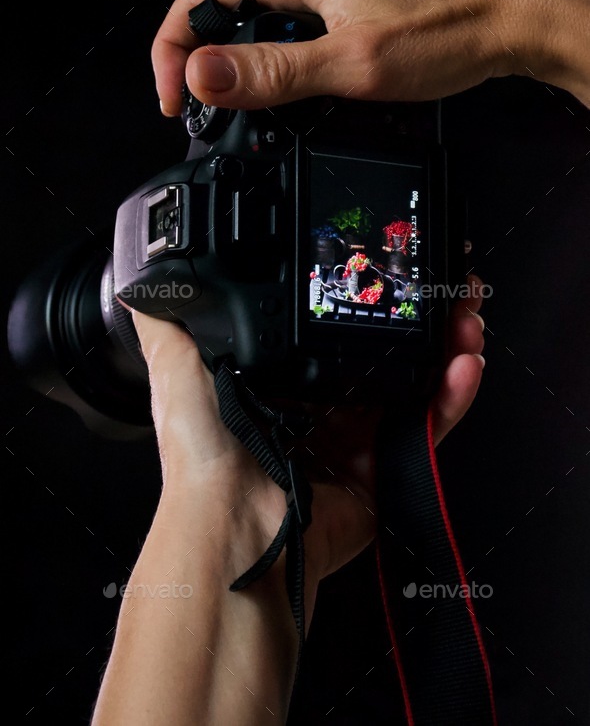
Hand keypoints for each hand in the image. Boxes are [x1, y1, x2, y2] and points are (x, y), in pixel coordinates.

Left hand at [132, 274, 485, 627]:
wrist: (234, 526)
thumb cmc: (203, 456)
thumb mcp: (178, 372)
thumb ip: (168, 324)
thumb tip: (140, 285)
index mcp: (279, 382)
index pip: (331, 327)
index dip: (363, 296)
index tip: (389, 267)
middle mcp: (320, 408)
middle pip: (382, 350)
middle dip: (416, 314)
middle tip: (441, 285)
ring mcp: (357, 439)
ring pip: (414, 381)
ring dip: (445, 345)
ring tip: (464, 314)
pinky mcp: (386, 470)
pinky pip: (429, 426)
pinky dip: (452, 395)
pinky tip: (465, 362)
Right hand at [152, 0, 589, 111]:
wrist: (516, 14)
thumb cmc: (448, 26)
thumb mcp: (350, 63)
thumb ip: (272, 72)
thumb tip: (202, 78)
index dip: (172, 52)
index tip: (175, 101)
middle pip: (224, 7)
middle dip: (205, 61)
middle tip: (209, 114)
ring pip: (260, 21)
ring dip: (244, 64)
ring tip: (251, 112)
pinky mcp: (350, 2)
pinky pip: (295, 28)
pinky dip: (280, 61)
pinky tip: (297, 91)